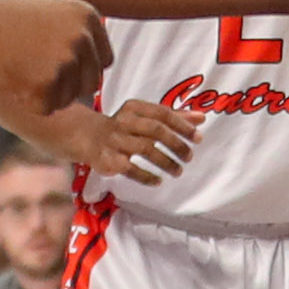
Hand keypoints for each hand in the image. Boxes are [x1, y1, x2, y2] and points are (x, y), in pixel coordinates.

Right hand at [0, 0, 110, 119]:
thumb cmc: (3, 20)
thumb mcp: (51, 13)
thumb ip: (76, 33)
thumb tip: (98, 62)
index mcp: (88, 16)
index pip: (104, 60)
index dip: (81, 71)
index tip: (58, 70)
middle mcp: (83, 37)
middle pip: (90, 83)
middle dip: (67, 87)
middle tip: (35, 76)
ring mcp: (66, 60)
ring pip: (69, 100)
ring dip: (46, 96)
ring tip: (20, 73)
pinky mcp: (47, 82)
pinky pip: (46, 109)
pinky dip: (28, 104)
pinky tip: (12, 82)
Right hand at [83, 99, 197, 185]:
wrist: (88, 136)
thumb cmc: (125, 125)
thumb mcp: (146, 116)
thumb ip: (173, 116)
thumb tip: (201, 118)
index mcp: (135, 107)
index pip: (163, 113)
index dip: (183, 125)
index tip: (198, 138)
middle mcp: (124, 121)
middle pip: (156, 131)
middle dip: (176, 144)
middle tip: (190, 156)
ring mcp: (115, 141)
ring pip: (145, 150)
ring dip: (165, 162)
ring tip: (178, 171)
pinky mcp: (109, 159)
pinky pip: (131, 169)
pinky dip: (146, 176)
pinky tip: (158, 181)